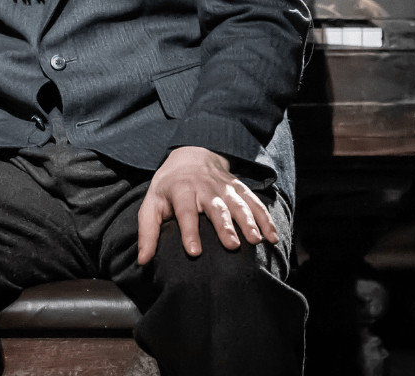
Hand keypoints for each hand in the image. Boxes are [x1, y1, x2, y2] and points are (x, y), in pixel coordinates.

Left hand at [136, 145, 277, 264]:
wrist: (190, 154)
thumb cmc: (169, 187)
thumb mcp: (152, 203)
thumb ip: (148, 231)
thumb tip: (142, 260)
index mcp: (181, 190)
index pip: (185, 211)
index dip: (189, 231)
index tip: (193, 252)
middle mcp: (204, 187)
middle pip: (215, 207)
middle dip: (224, 226)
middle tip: (232, 246)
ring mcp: (224, 187)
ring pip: (238, 203)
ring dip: (249, 221)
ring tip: (256, 241)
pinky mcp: (239, 188)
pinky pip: (254, 202)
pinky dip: (265, 218)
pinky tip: (272, 237)